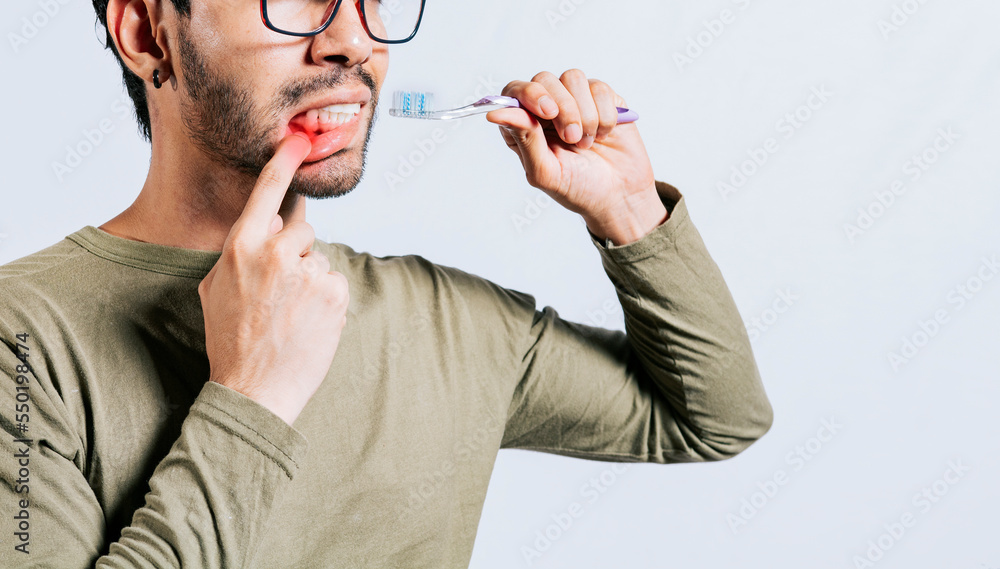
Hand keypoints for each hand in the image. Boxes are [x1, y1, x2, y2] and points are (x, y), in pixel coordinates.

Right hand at [198, 134, 350, 425]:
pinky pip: (334, 280)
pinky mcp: (334, 292)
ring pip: (319, 258)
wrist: (255, 390)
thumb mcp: (215, 287)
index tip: (298, 140)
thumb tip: (263, 226)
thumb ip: (240, 250)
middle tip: (282, 286)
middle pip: (302, 225)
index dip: (284, 162)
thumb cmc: (230, 340)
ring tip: (291, 314)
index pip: (267, 193)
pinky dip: (326, 299)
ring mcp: (309, 272)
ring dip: (310, 279)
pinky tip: (308, 322)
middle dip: (296, 247)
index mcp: (241, 247)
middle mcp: (277, 253)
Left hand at [485, 69, 663, 242]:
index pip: (514, 92)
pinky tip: (604, 134)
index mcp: (525, 126)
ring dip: (584, 113)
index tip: (547, 112)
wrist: (621, 196)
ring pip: (573, 77)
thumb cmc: (578, 189)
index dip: (528, 94)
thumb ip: (523, 139)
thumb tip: (495, 112)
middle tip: (572, 138)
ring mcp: (575, 100)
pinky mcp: (602, 99)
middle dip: (563, 107)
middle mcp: (547, 109)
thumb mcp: (545, 172)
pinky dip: (604, 114)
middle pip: (544, 79)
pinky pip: (599, 88)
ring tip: (587, 142)